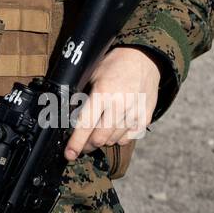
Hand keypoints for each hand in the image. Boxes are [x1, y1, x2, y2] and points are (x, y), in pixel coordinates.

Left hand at [64, 47, 159, 161]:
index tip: (69, 155)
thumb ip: (82, 95)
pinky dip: (118, 138)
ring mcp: (135, 112)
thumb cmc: (113, 64)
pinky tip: (113, 130)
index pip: (86, 124)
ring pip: (113, 140)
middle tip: (81, 145)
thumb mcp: (92, 74)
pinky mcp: (145, 117)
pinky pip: (128, 138)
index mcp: (103, 93)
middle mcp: (120, 105)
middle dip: (87, 145)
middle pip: (100, 138)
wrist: (143, 57)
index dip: (76, 142)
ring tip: (96, 135)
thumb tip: (68, 115)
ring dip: (102, 141)